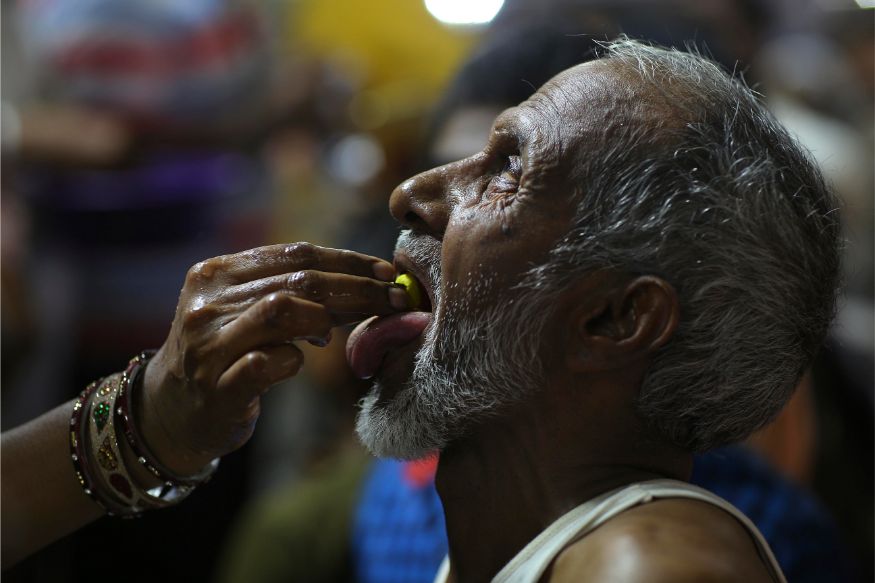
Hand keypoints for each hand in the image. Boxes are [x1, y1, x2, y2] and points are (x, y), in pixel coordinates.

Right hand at [139, 243, 404, 474]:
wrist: (169, 412)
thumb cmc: (224, 355)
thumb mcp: (245, 312)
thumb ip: (290, 293)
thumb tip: (367, 283)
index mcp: (217, 273)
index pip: (295, 254)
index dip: (348, 261)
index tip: (387, 273)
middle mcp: (208, 303)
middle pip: (297, 282)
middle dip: (356, 289)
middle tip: (395, 300)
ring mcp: (208, 345)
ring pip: (280, 311)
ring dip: (326, 319)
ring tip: (341, 330)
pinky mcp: (215, 387)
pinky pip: (266, 363)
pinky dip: (292, 360)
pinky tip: (299, 362)